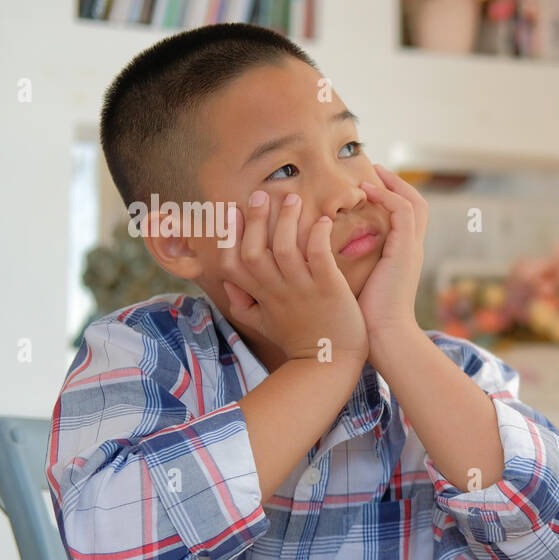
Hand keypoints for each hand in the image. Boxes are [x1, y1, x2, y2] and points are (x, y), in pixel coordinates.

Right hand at [220, 191, 367, 366]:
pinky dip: (319, 237)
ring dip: (287, 221)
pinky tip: (323, 222)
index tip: (231, 211)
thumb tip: (227, 283)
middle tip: (261, 194)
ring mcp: (303, 290)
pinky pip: (319, 257)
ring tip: (293, 199)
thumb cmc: (298, 341)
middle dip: (254, 221)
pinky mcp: (329, 289)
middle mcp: (278, 291)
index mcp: (261, 296)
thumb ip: (243, 304)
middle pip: (253, 252)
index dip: (228, 237)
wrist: (330, 364)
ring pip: (285, 249)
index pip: (232, 264)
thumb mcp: (262, 325)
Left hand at [356, 164, 427, 363]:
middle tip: (374, 169)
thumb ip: (346, 266)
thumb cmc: (363, 319)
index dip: (390, 198)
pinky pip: (402, 212)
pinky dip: (387, 197)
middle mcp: (411, 250)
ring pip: (414, 203)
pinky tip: (366, 191)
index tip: (367, 186)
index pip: (405, 218)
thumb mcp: (355, 285)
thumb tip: (315, 257)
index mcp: (401, 258)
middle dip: (396, 184)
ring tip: (368, 174)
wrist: (382, 338)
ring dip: (391, 185)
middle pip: (416, 205)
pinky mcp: (405, 251)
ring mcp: (411, 249)